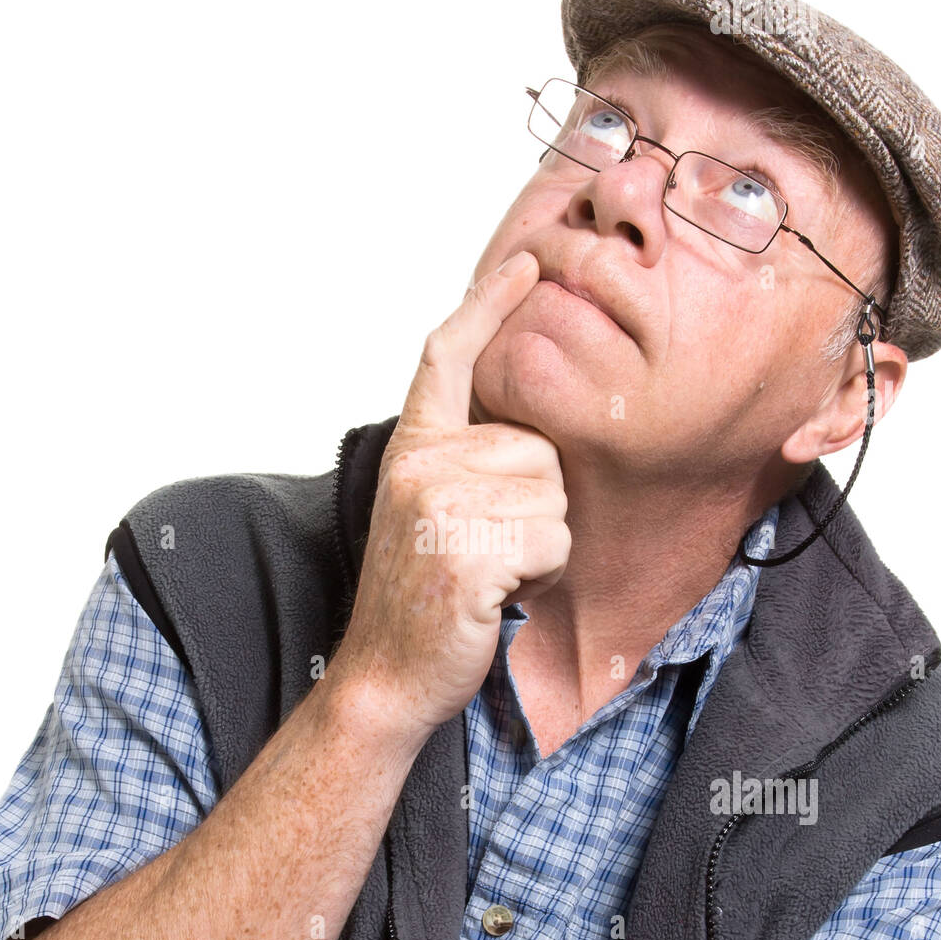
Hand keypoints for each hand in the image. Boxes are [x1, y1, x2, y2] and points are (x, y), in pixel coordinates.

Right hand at [329, 251, 569, 736]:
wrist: (387, 675)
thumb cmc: (422, 599)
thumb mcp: (428, 511)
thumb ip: (463, 462)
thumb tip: (525, 433)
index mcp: (412, 448)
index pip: (446, 358)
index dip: (487, 305)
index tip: (525, 264)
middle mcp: (420, 464)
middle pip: (538, 448)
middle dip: (534, 503)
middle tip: (484, 549)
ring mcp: (440, 504)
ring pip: (553, 493)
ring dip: (539, 542)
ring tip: (488, 571)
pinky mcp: (469, 548)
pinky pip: (553, 537)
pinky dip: (542, 572)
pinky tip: (497, 592)